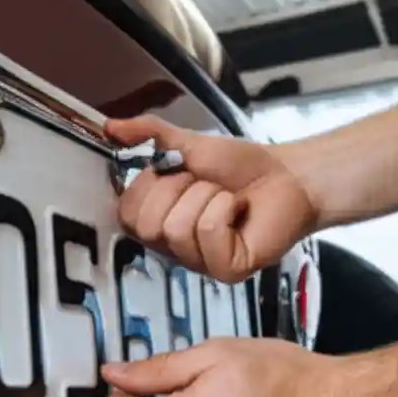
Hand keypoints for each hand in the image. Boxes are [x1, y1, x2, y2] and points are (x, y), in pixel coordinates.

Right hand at [106, 115, 317, 281]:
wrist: (288, 175)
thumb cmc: (240, 166)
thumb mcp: (188, 144)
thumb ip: (149, 135)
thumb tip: (109, 126)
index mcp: (158, 222)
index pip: (126, 212)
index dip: (149, 184)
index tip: (176, 171)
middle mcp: (173, 248)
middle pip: (148, 225)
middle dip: (179, 190)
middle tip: (205, 185)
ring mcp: (199, 263)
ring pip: (178, 228)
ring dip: (207, 197)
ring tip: (227, 198)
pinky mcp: (226, 270)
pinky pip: (208, 232)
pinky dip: (226, 209)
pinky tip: (240, 212)